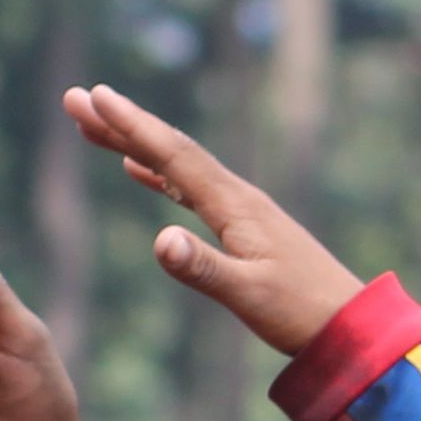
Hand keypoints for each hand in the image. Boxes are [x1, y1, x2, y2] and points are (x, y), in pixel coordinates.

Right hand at [65, 84, 366, 356]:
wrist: (347, 323)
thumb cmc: (299, 311)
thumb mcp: (247, 295)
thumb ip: (202, 268)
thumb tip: (159, 240)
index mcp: (235, 205)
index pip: (174, 156)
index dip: (131, 127)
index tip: (94, 97)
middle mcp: (236, 196)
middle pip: (169, 150)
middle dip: (120, 124)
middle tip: (73, 99)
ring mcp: (239, 209)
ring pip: (175, 165)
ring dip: (133, 143)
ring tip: (93, 124)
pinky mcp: (241, 226)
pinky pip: (188, 187)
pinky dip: (157, 172)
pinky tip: (139, 169)